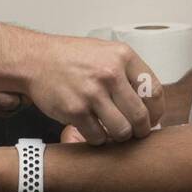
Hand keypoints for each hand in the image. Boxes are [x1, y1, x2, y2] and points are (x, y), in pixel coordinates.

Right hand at [26, 36, 164, 145]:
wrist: (35, 60)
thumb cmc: (70, 58)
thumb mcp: (105, 53)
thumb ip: (127, 72)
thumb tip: (149, 100)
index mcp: (122, 57)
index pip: (154, 91)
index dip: (156, 111)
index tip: (152, 118)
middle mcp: (110, 74)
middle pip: (141, 116)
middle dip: (141, 130)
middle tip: (136, 132)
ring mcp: (92, 94)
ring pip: (122, 131)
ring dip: (120, 136)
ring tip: (113, 131)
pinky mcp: (75, 111)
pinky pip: (97, 136)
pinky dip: (98, 138)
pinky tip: (93, 129)